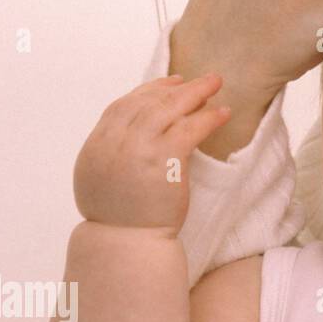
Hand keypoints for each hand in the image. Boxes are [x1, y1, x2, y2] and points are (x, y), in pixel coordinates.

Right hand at [73, 73, 231, 230]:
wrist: (125, 242)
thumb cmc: (117, 216)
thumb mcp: (99, 175)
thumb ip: (112, 148)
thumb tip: (132, 130)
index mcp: (98, 143)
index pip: (124, 105)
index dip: (148, 91)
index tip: (170, 83)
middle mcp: (115, 140)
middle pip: (149, 102)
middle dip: (177, 87)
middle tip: (200, 79)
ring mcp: (139, 147)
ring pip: (170, 109)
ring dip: (196, 93)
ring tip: (216, 84)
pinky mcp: (165, 158)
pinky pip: (191, 129)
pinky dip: (209, 117)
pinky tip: (224, 113)